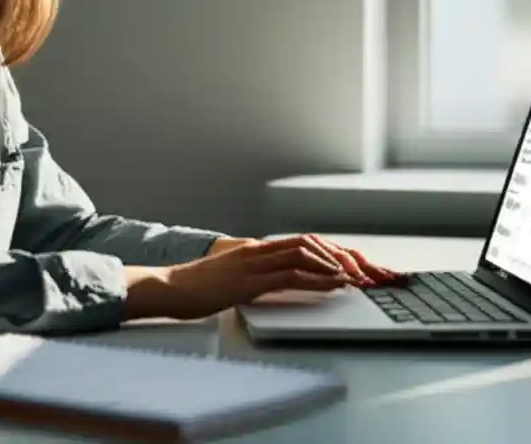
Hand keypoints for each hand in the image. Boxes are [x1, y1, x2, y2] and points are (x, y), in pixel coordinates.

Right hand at [124, 235, 382, 320]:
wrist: (167, 288)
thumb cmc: (194, 288)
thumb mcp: (229, 278)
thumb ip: (253, 276)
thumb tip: (275, 282)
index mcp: (254, 249)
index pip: (301, 242)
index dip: (329, 251)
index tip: (352, 264)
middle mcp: (257, 250)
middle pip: (309, 242)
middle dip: (340, 255)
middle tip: (363, 270)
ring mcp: (253, 263)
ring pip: (304, 253)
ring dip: (334, 265)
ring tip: (355, 277)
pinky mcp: (248, 280)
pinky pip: (290, 274)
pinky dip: (317, 278)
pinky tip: (333, 284)